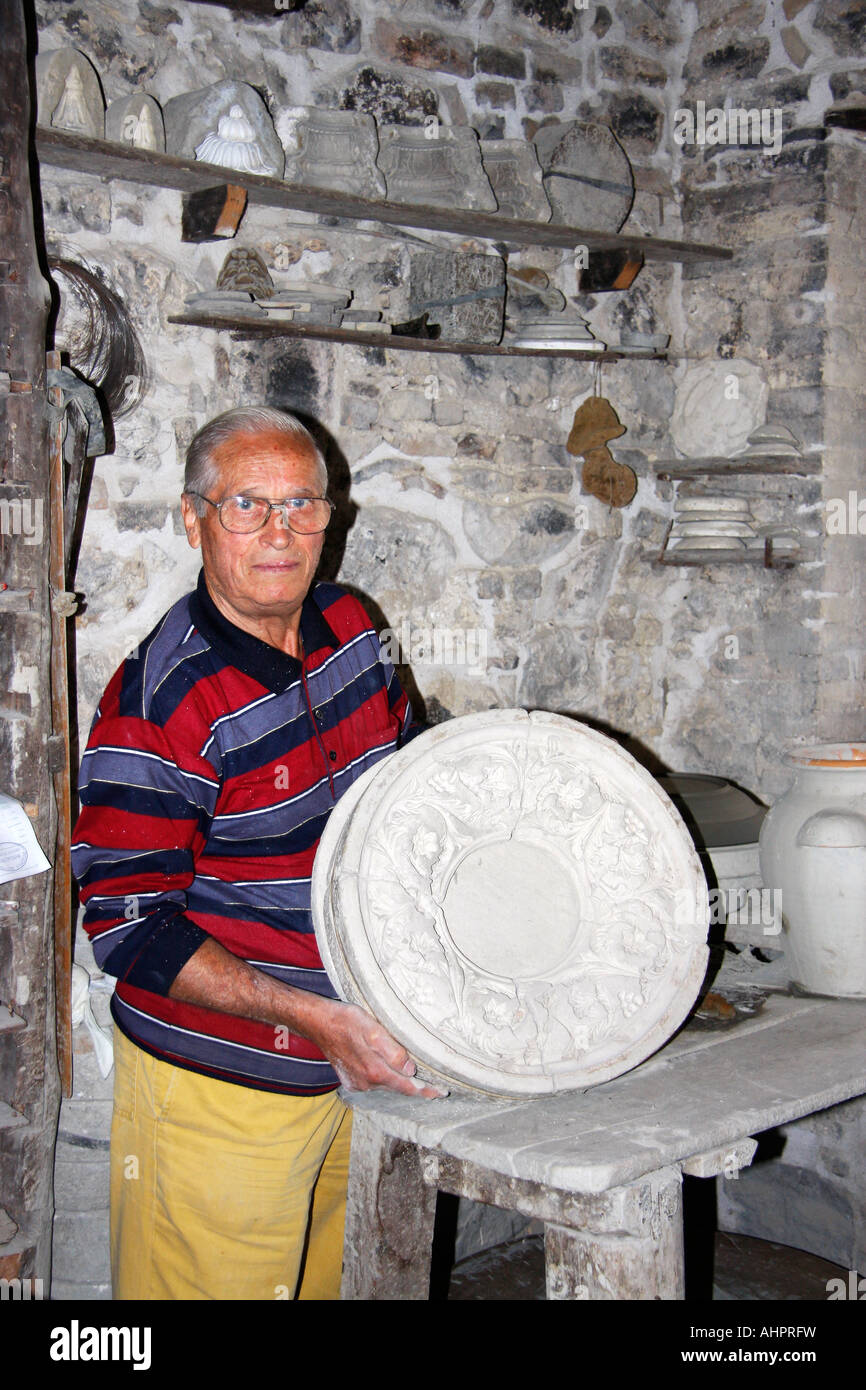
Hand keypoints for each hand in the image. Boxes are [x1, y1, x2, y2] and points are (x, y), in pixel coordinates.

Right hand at [308, 999, 446, 1098]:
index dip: (427, 1090)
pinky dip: (384, 1078)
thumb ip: (393, 1052)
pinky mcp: (350, 1080)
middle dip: (416, 1086)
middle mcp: (367, 1083)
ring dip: (399, 1081)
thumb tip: (410, 1069)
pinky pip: (373, 1082)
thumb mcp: (374, 1030)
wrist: (318, 1023)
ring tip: (414, 1076)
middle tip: (435, 1085)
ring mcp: (357, 1083)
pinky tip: (388, 1070)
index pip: (408, 1087)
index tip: (442, 1092)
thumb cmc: (347, 1021)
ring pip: (386, 1085)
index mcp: (376, 1072)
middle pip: (398, 1088)